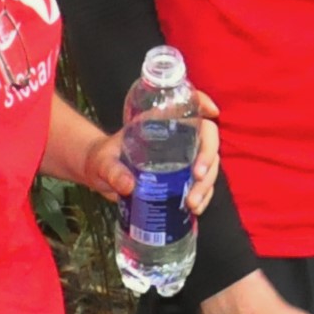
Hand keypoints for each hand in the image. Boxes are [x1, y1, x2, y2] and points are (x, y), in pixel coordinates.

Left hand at [52, 94, 222, 215]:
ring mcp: (182, 159)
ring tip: (192, 204)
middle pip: (206, 139)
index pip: (186, 107)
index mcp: (159, 124)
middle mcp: (177, 139)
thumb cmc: (102, 159)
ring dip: (207, 184)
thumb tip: (129, 186)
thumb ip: (113, 171)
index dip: (202, 104)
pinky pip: (202, 186)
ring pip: (209, 165)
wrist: (101, 176)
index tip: (212, 112)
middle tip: (198, 177)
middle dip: (208, 158)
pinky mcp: (182, 179)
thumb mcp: (103, 162)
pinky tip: (195, 209)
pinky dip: (204, 197)